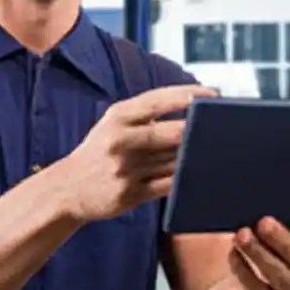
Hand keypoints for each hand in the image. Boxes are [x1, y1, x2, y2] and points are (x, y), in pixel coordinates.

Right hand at [51, 84, 216, 222]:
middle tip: (222, 127)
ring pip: (173, 161)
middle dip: (199, 131)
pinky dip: (185, 179)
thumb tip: (192, 111)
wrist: (67, 189)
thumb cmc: (99, 151)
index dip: (189, 96)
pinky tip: (198, 174)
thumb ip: (145, 116)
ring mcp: (125, 169)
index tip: (214, 95)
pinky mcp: (130, 194)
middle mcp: (120, 140)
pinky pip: (168, 185)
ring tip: (217, 151)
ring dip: (196, 157)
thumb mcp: (112, 124)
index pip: (158, 101)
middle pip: (172, 133)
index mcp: (117, 117)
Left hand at [217, 211, 289, 289]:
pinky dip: (244, 270)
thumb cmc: (260, 253)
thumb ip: (274, 218)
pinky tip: (234, 254)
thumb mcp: (269, 234)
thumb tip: (261, 198)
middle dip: (283, 240)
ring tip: (242, 236)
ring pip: (282, 277)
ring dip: (261, 254)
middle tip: (264, 222)